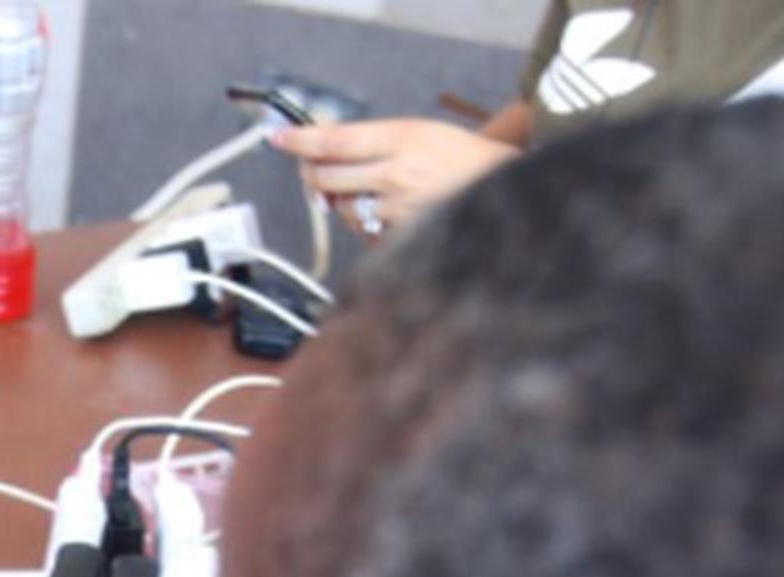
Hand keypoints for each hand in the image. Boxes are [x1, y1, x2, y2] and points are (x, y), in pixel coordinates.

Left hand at [270, 118, 519, 235]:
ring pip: (341, 207)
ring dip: (340, 201)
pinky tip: (384, 212)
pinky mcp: (403, 237)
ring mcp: (398, 208)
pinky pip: (362, 231)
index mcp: (402, 137)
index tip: (278, 138)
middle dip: (313, 175)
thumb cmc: (462, 159)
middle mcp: (396, 172)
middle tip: (313, 171)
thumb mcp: (421, 133)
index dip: (300, 141)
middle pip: (326, 176)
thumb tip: (324, 150)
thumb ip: (374, 141)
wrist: (505, 190)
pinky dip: (362, 222)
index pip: (334, 140)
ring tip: (365, 191)